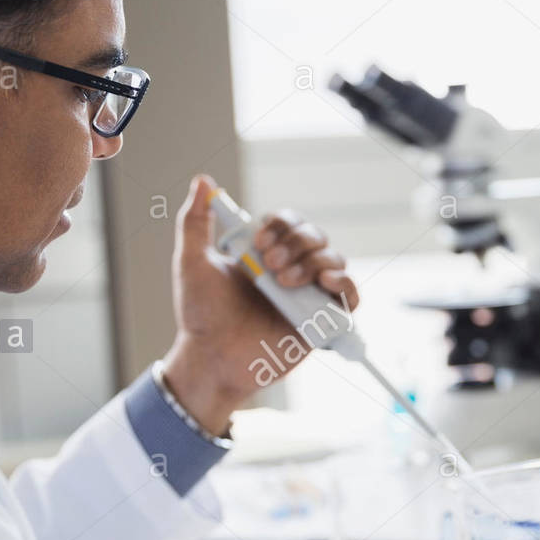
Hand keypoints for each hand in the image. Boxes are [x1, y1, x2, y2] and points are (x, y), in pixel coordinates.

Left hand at [161, 174, 359, 432]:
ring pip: (333, 259)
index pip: (288, 222)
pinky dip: (344, 284)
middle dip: (296, 243)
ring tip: (285, 282)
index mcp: (265, 253)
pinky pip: (349, 295)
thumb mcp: (191, 263)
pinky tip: (325, 284)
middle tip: (270, 265)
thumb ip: (194, 223)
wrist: (213, 358)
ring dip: (314, 262)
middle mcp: (290, 270)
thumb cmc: (201, 316)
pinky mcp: (322, 320)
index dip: (280, 225)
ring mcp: (308, 294)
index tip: (259, 242)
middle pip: (314, 236)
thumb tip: (203, 181)